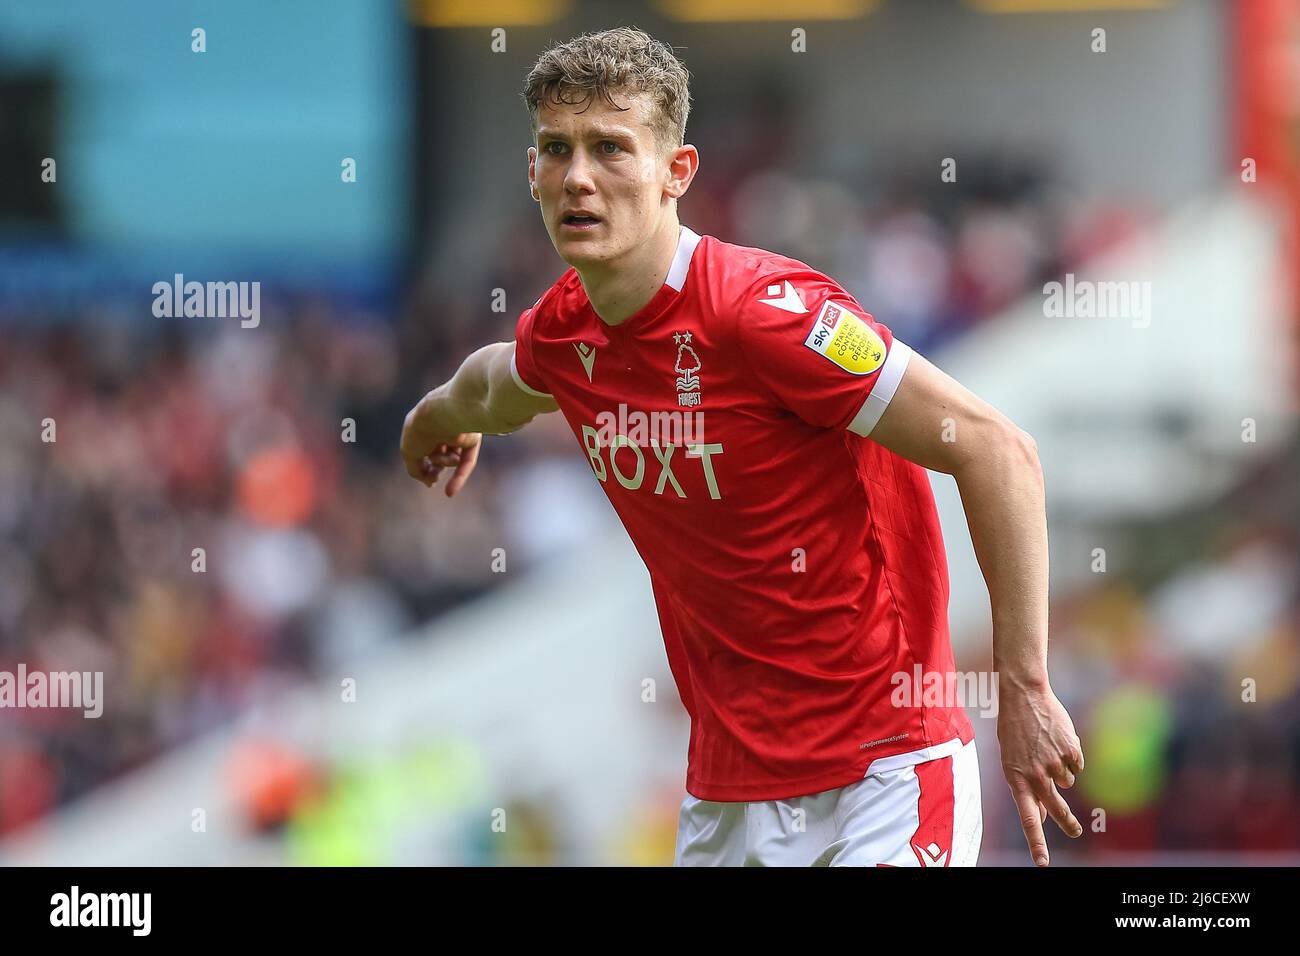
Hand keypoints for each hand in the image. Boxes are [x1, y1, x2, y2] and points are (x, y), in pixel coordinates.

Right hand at [400, 394, 481, 496]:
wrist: (442, 416)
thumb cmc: (421, 431)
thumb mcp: (409, 453)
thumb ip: (415, 470)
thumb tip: (429, 483)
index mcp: (424, 425)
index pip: (424, 450)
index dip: (423, 466)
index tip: (426, 478)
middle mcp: (442, 428)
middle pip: (439, 456)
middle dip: (435, 469)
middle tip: (433, 477)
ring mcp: (458, 432)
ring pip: (451, 459)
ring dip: (444, 462)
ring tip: (444, 456)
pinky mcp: (472, 438)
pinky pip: (467, 461)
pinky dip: (459, 477)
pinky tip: (450, 492)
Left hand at [996, 679, 1084, 866]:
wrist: (1023, 695)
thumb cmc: (1015, 729)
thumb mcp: (1012, 760)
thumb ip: (1025, 788)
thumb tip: (1038, 816)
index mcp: (1016, 778)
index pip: (1027, 818)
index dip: (1036, 842)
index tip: (1043, 863)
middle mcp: (1036, 774)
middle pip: (1055, 808)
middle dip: (1067, 823)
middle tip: (1074, 832)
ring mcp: (1055, 763)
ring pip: (1067, 782)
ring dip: (1062, 771)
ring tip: (1047, 748)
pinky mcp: (1071, 751)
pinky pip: (1078, 765)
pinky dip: (1071, 757)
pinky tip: (1058, 740)